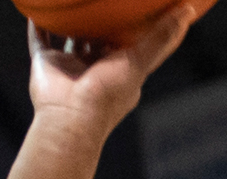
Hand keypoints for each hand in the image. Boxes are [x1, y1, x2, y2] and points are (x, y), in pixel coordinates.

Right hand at [28, 4, 195, 133]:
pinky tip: (38, 7)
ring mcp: (69, 65)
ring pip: (70, 36)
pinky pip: (40, 38)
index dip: (136, 26)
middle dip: (102, 20)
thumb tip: (188, 11)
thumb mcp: (139, 63)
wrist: (69, 119)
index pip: (130, 43)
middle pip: (99, 38)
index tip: (141, 5)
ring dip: (70, 21)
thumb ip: (161, 38)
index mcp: (119, 70)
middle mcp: (94, 67)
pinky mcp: (46, 64)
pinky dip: (38, 24)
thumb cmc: (106, 96)